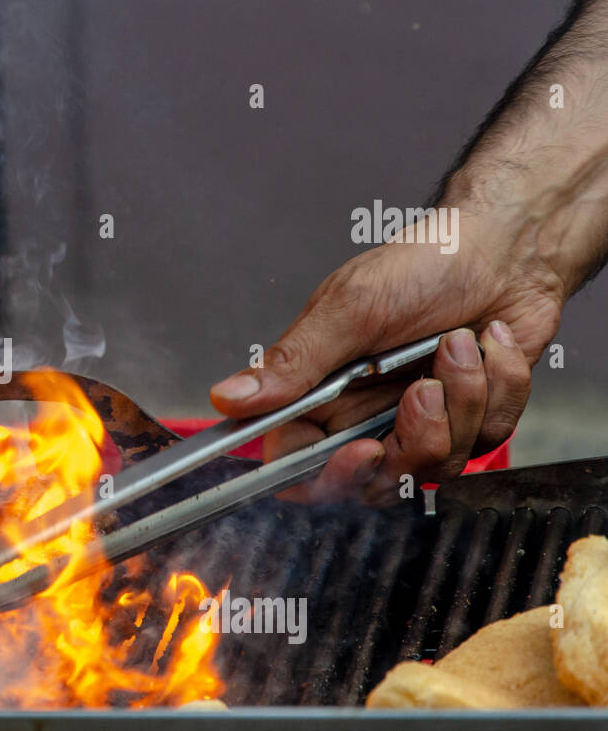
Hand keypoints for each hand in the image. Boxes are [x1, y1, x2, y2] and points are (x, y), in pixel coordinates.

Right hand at [208, 208, 563, 503]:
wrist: (502, 249)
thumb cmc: (423, 264)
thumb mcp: (348, 308)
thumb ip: (291, 362)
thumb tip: (228, 397)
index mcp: (319, 394)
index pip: (300, 465)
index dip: (329, 475)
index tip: (363, 451)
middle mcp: (363, 415)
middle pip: (373, 480)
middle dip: (412, 442)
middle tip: (424, 393)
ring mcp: (418, 422)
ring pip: (434, 464)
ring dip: (462, 399)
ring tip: (459, 345)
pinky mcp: (469, 420)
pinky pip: (485, 439)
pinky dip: (498, 389)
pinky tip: (488, 347)